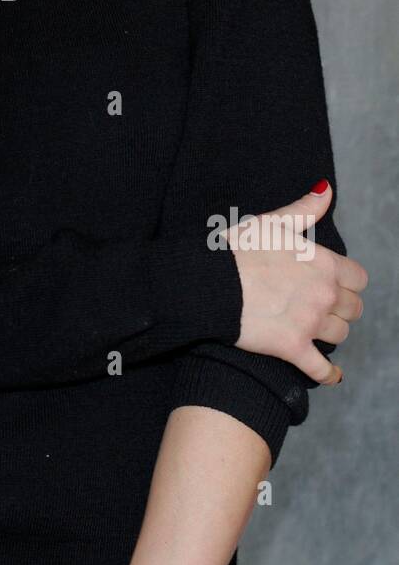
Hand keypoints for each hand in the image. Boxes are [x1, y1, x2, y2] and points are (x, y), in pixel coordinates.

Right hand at [226, 182, 367, 382]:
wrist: (207, 284)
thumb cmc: (235, 249)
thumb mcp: (271, 222)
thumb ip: (305, 209)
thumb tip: (327, 191)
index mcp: (322, 262)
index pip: (358, 278)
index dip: (347, 281)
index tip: (335, 283)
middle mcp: (323, 293)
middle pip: (353, 309)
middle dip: (341, 307)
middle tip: (324, 306)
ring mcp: (310, 323)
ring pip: (340, 335)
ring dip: (331, 333)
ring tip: (318, 329)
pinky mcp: (292, 349)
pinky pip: (323, 370)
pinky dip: (329, 374)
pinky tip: (331, 374)